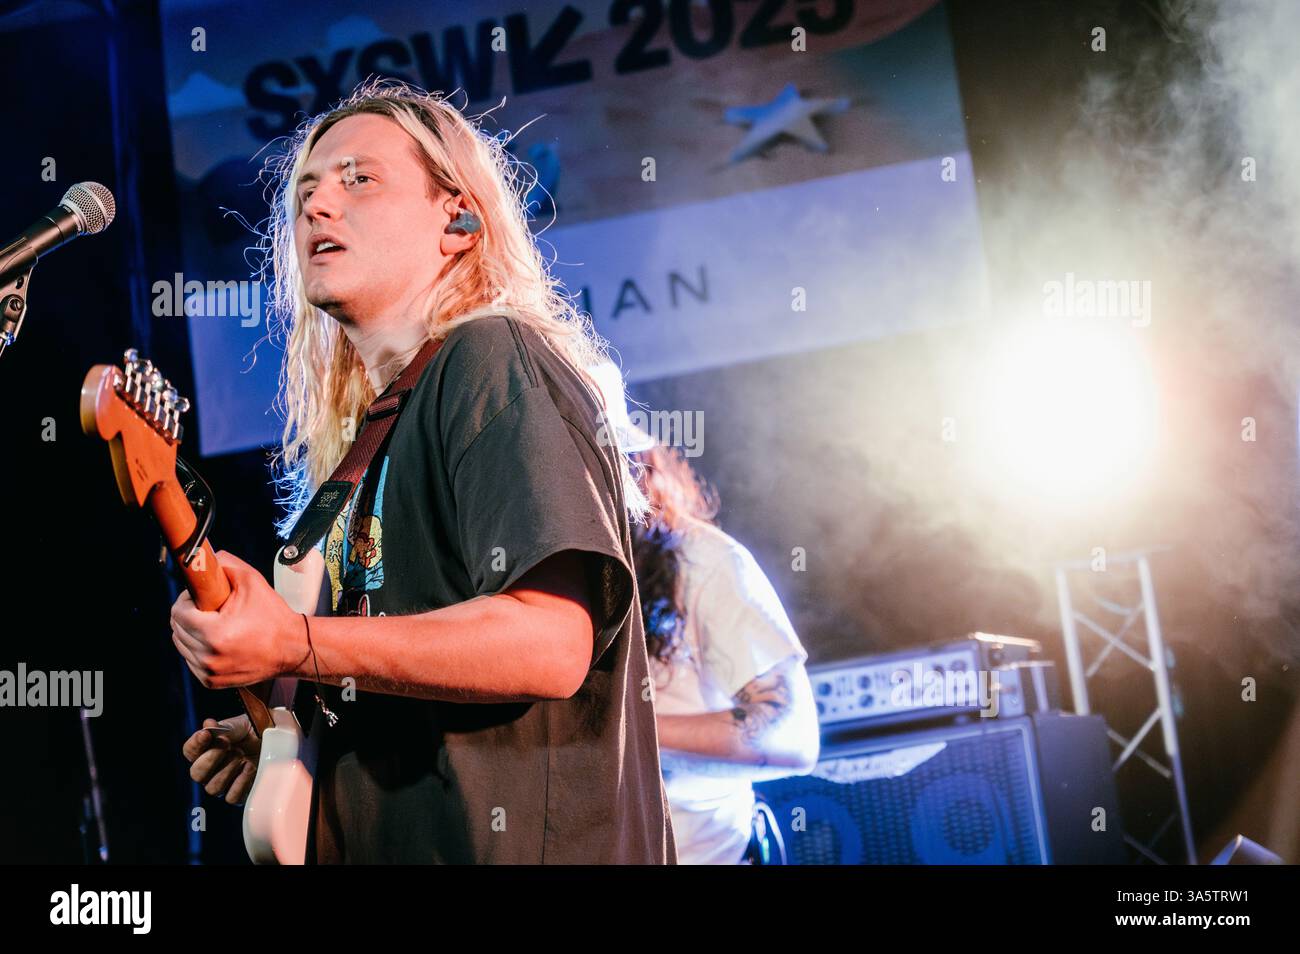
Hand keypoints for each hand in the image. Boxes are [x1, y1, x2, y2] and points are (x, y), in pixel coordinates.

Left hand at [170, 550, 304, 688]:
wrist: (292, 648)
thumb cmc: (274, 616)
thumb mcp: (252, 582)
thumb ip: (226, 564)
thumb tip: (206, 557)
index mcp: (215, 633)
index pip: (177, 613)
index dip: (186, 600)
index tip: (200, 596)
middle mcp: (208, 657)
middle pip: (176, 629)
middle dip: (188, 615)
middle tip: (208, 608)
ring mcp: (209, 672)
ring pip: (181, 645)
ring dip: (191, 632)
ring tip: (214, 624)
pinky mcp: (211, 681)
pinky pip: (191, 660)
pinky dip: (198, 649)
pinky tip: (217, 641)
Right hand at [182, 715, 259, 804]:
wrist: (278, 738)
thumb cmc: (255, 730)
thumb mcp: (240, 724)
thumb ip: (223, 727)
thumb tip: (208, 724)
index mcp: (206, 749)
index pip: (189, 751)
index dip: (195, 744)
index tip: (207, 734)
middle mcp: (211, 769)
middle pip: (196, 774)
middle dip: (211, 758)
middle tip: (227, 745)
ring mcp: (225, 783)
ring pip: (212, 788)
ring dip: (227, 770)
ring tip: (242, 755)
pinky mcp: (240, 793)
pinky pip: (232, 796)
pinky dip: (241, 782)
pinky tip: (250, 767)